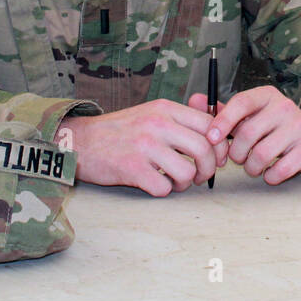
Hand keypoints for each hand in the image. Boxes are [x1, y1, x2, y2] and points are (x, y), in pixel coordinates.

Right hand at [61, 98, 228, 196]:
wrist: (80, 140)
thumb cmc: (120, 130)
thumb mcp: (150, 112)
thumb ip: (180, 119)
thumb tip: (215, 130)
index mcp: (165, 109)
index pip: (209, 123)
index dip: (220, 144)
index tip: (218, 156)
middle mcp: (157, 124)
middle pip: (204, 147)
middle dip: (209, 168)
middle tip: (201, 176)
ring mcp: (144, 146)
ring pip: (187, 171)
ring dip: (186, 183)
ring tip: (176, 182)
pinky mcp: (131, 168)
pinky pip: (163, 187)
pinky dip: (164, 191)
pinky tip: (156, 185)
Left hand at [198, 85, 300, 184]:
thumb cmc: (274, 126)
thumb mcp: (251, 114)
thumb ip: (223, 111)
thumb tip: (193, 100)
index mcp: (266, 96)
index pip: (241, 103)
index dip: (222, 121)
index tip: (212, 138)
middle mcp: (284, 107)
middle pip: (247, 134)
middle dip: (236, 152)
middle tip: (239, 157)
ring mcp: (298, 127)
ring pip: (260, 155)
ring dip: (251, 167)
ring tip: (254, 165)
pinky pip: (278, 170)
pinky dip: (269, 177)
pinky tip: (270, 171)